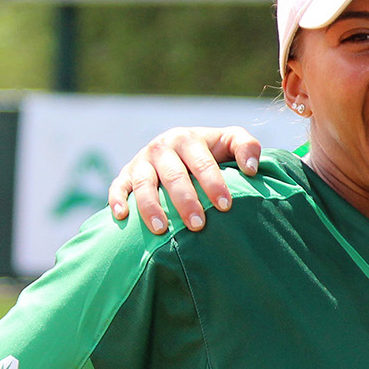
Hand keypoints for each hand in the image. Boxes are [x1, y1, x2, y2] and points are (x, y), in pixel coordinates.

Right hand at [107, 126, 265, 235]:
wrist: (179, 148)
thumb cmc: (211, 151)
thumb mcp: (230, 141)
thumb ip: (246, 147)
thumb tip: (251, 169)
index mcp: (188, 139)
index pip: (202, 162)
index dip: (213, 184)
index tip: (226, 206)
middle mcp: (162, 148)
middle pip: (173, 175)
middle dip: (185, 200)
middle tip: (198, 224)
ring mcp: (141, 161)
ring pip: (144, 183)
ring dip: (151, 206)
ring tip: (162, 230)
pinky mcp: (125, 174)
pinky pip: (118, 186)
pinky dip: (117, 199)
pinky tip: (122, 216)